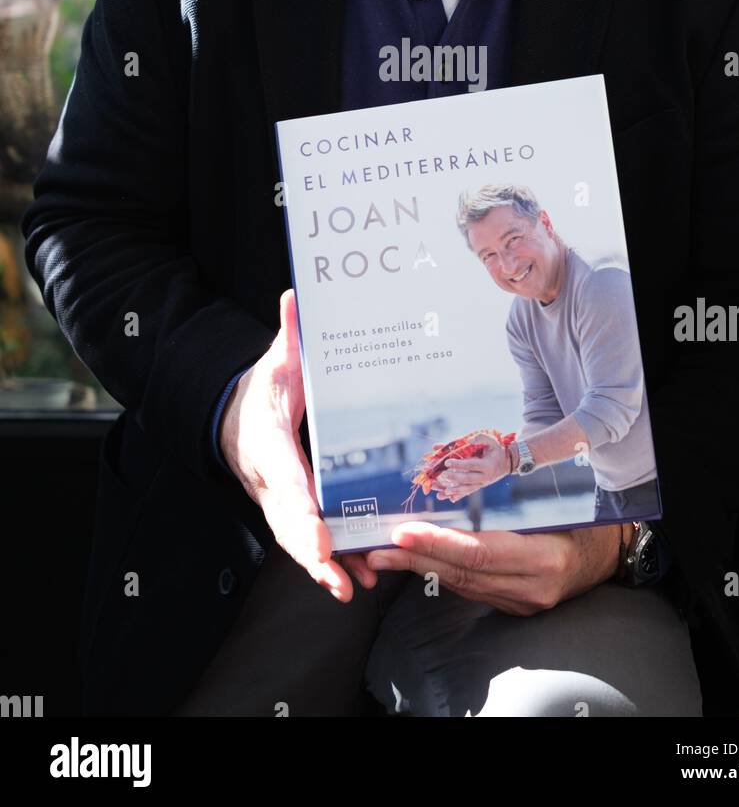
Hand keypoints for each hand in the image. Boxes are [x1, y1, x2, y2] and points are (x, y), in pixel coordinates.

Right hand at [218, 288, 373, 600]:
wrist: (233, 419)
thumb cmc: (261, 389)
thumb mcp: (274, 360)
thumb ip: (289, 335)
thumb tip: (295, 295)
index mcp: (268, 442)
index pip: (284, 479)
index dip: (300, 510)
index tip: (318, 535)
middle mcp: (270, 480)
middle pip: (287, 523)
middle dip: (310, 552)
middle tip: (335, 576)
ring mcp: (278, 501)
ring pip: (297, 540)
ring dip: (323, 567)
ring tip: (353, 587)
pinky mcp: (291, 512)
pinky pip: (307, 542)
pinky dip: (330, 563)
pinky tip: (359, 580)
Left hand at [364, 521, 621, 614]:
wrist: (611, 555)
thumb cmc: (585, 517)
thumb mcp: (559, 502)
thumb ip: (516, 498)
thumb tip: (467, 470)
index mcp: (546, 557)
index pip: (481, 554)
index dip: (439, 545)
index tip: (405, 533)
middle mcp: (533, 586)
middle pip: (465, 573)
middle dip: (417, 560)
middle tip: (379, 550)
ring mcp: (524, 601)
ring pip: (463, 584)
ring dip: (422, 569)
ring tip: (386, 556)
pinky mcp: (516, 605)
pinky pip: (473, 589)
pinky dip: (443, 573)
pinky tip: (419, 562)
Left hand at [434, 431, 511, 501]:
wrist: (506, 463)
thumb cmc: (496, 450)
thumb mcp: (492, 441)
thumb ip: (481, 438)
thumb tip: (469, 440)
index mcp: (488, 465)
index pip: (471, 465)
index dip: (459, 464)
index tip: (447, 462)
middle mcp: (485, 477)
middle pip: (468, 479)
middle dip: (454, 478)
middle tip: (443, 474)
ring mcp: (482, 484)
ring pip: (468, 489)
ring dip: (455, 491)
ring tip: (443, 492)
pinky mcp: (480, 487)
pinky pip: (469, 492)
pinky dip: (459, 496)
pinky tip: (451, 499)